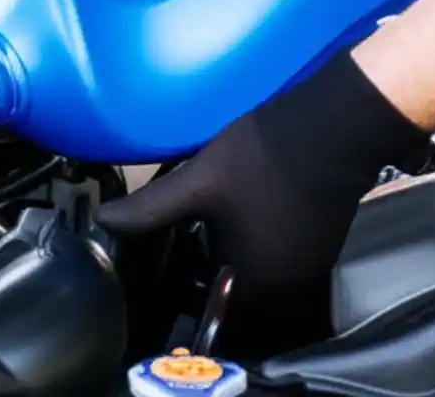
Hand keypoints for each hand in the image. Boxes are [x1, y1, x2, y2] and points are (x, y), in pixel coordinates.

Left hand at [95, 51, 430, 352]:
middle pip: (232, 292)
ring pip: (254, 274)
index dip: (182, 287)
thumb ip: (148, 209)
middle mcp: (287, 287)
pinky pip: (275, 257)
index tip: (161, 263)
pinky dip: (251, 243)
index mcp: (257, 284)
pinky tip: (232, 213)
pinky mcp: (319, 242)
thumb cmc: (264, 157)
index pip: (210, 308)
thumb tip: (103, 221)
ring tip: (197, 226)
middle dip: (202, 271)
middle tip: (174, 241)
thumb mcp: (196, 183)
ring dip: (226, 256)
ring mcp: (308, 265)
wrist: (332, 125)